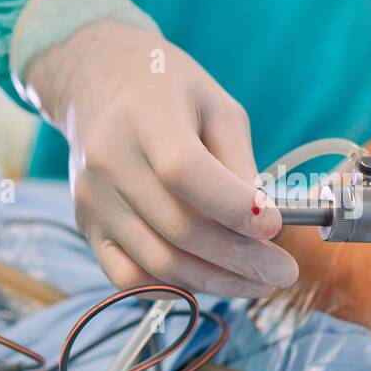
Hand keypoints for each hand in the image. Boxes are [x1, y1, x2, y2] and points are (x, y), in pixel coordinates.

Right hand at [25, 19, 297, 297]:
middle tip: (283, 272)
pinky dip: (172, 288)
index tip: (274, 226)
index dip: (233, 207)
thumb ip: (238, 160)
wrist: (98, 82)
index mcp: (144, 117)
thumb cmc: (167, 90)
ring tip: (259, 282)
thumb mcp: (216, 105)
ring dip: (217, 282)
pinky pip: (128, 277)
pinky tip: (210, 281)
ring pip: (159, 262)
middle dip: (241, 259)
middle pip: (179, 228)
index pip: (185, 173)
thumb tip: (260, 222)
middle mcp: (109, 161)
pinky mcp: (86, 225)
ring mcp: (92, 199)